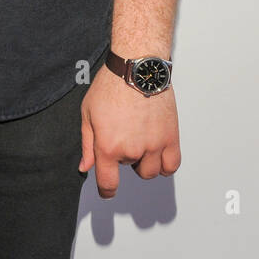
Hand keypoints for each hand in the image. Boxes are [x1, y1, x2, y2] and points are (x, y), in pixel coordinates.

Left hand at [78, 64, 179, 198]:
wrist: (137, 67)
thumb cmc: (111, 85)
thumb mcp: (88, 113)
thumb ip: (87, 144)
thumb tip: (86, 167)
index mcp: (108, 146)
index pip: (108, 184)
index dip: (106, 191)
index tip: (107, 190)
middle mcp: (132, 149)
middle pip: (129, 169)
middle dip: (124, 157)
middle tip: (123, 135)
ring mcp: (154, 145)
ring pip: (151, 171)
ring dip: (144, 161)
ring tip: (140, 140)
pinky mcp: (171, 137)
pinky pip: (172, 164)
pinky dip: (165, 163)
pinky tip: (158, 151)